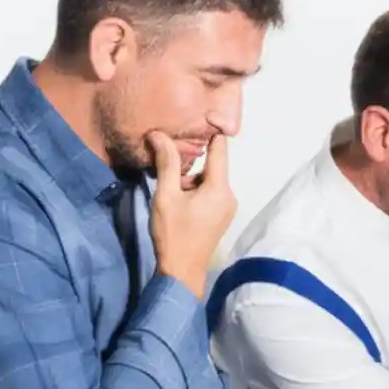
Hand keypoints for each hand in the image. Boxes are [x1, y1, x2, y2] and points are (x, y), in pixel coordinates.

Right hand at [147, 131, 235, 298]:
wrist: (182, 272)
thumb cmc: (174, 234)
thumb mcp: (166, 195)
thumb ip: (166, 163)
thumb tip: (159, 134)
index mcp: (220, 187)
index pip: (220, 149)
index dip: (210, 131)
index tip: (199, 115)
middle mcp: (229, 195)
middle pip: (211, 165)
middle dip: (190, 161)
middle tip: (167, 161)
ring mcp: (227, 207)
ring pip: (208, 180)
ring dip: (189, 179)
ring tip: (170, 189)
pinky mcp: (220, 217)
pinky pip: (209, 193)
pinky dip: (194, 190)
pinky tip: (177, 200)